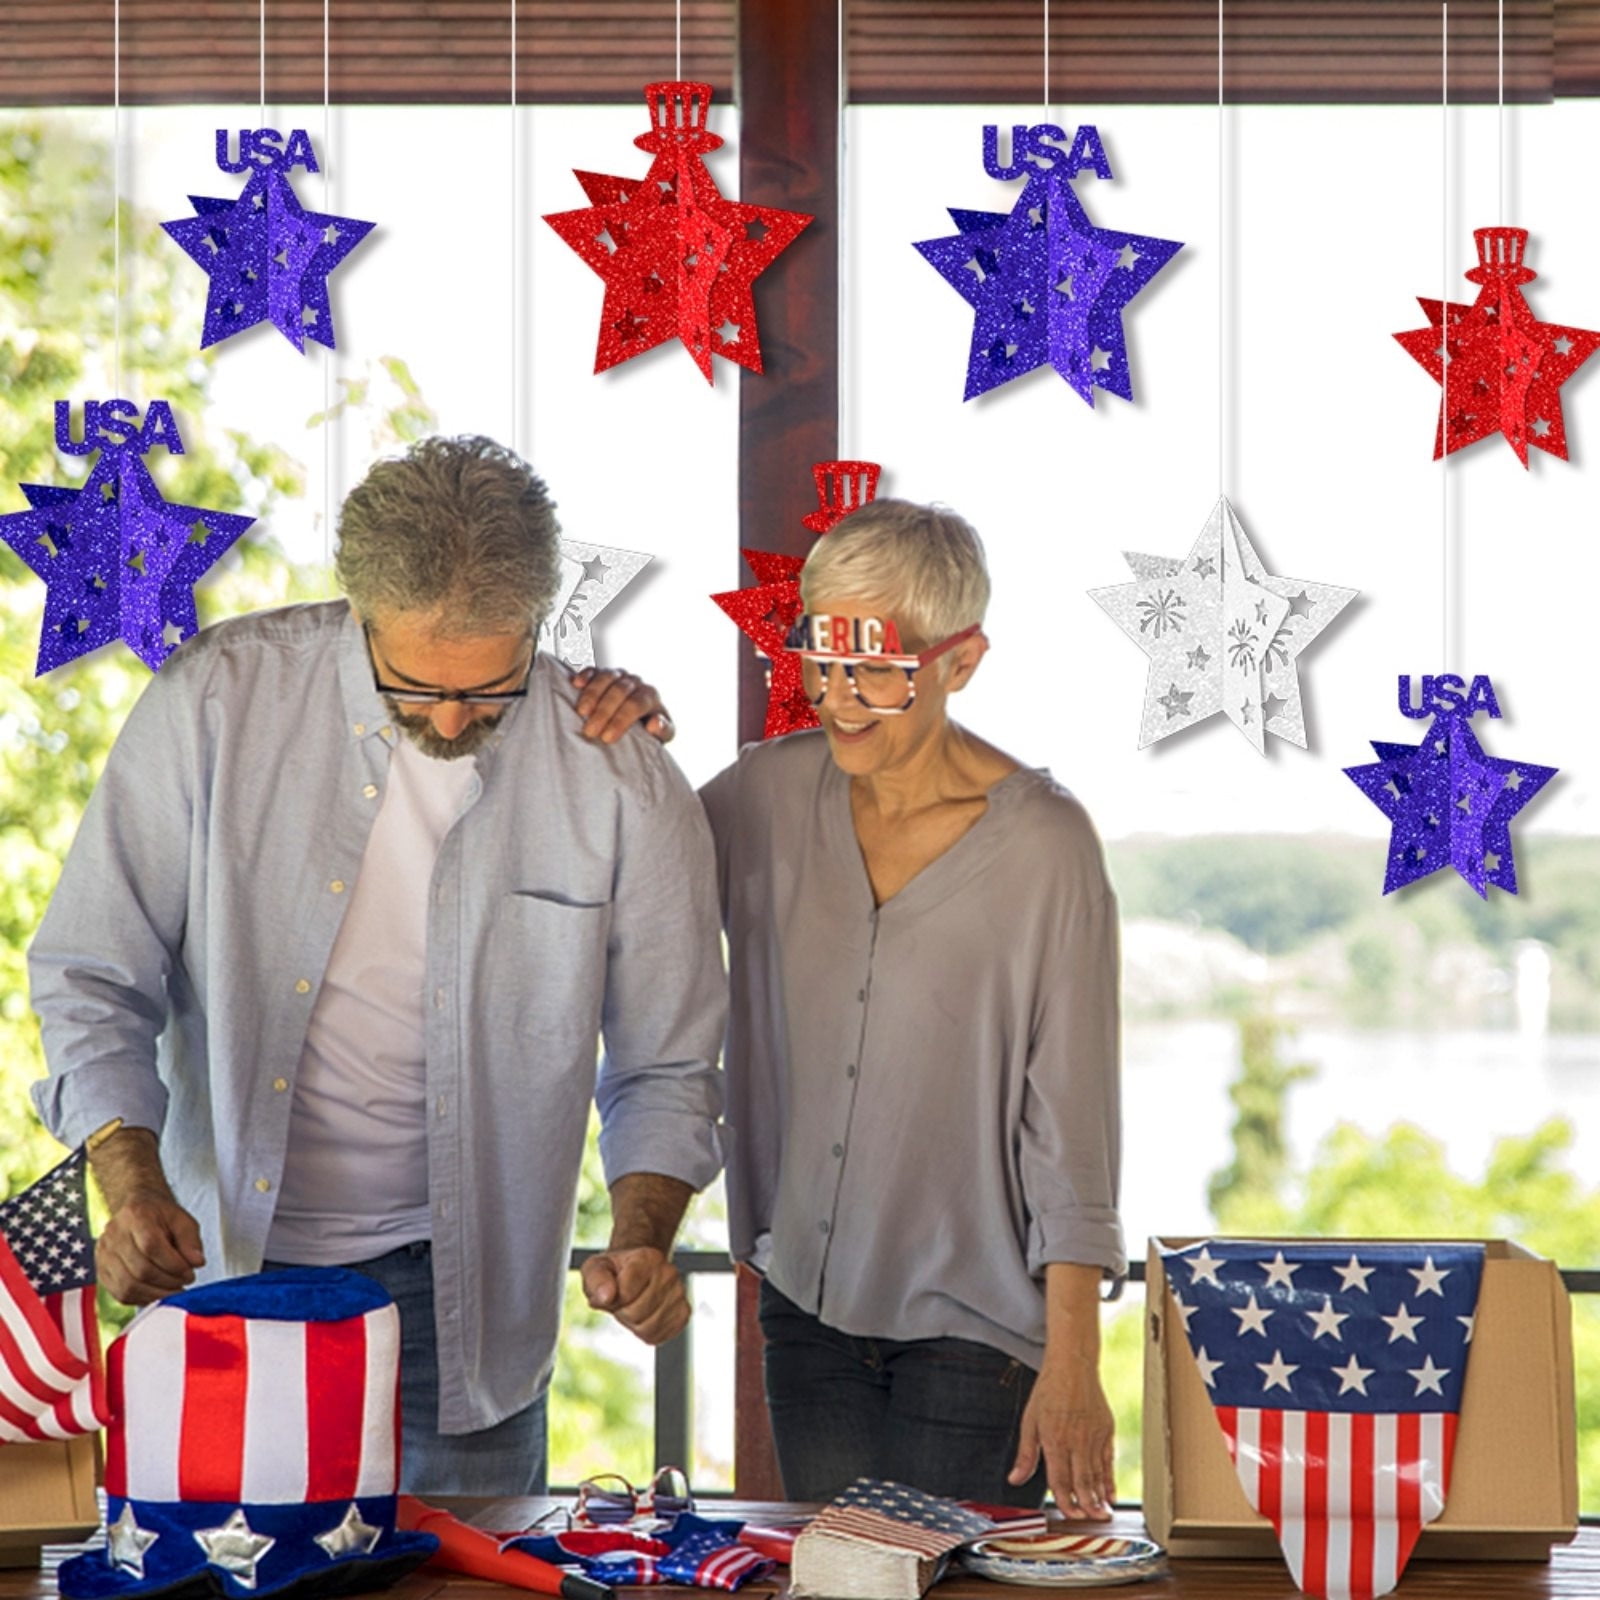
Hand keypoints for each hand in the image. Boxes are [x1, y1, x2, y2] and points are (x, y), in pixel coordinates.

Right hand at [97, 1192, 205, 1305]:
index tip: (191, 1272)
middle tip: (185, 1282)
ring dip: (157, 1294)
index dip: (173, 1264)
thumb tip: (197, 1263)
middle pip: (140, 1269)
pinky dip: (143, 1299)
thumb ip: (191, 1240)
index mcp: (135, 1215)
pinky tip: (159, 1293)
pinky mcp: (101, 1272)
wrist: (137, 1211)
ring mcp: (103, 1255)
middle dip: (168, 1281)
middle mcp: (113, 1235)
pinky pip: (121, 1294)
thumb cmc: (161, 1216)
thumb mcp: (182, 1219)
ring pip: (128, 1286)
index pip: (151, 1246)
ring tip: (175, 1290)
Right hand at [571, 667, 673, 744]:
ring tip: (581, 712)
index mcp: (651, 696)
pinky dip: (585, 675)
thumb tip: (655, 723)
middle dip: (603, 711)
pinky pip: (594, 670)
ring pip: (606, 677)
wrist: (641, 718)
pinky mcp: (603, 674)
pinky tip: (576, 684)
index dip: (621, 720)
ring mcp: (619, 676)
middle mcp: (636, 682)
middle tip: (590, 731)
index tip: (607, 738)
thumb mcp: (663, 735)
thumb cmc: (650, 729)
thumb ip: (664, 731)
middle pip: (619, 691)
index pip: (636, 704)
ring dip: (592, 694)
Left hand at [581, 1246, 690, 1343]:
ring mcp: (679, 1293)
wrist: (635, 1272)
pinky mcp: (683, 1313)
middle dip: (623, 1312)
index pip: (626, 1293)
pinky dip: (646, 1332)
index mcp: (648, 1258)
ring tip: (634, 1306)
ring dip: (634, 1324)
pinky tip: (646, 1315)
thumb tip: (605, 1297)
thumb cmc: (614, 1272)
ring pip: (648, 1327)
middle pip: (636, 1313)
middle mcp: (669, 1273)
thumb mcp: (595, 1268)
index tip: (613, 1288)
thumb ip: (596, 1280)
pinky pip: (658, 1336)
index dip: (612, 1298)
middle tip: (624, 1299)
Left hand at [1008, 1358, 1114, 1519]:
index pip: (1060, 1480)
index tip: (1070, 1514)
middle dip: (1086, 1506)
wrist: (1073, 1365)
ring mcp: (1094, 1436)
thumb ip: (1026, 1454)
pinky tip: (1110, 1494)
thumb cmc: (1049, 1391)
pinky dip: (1110, 1480)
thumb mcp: (1030, 1420)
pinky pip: (1109, 1462)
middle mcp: (1076, 1441)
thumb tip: (1014, 1479)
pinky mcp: (1106, 1431)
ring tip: (1102, 1514)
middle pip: (1082, 1482)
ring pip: (1097, 1475)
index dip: (1065, 1501)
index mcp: (1055, 1439)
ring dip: (1099, 1497)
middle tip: (1089, 1521)